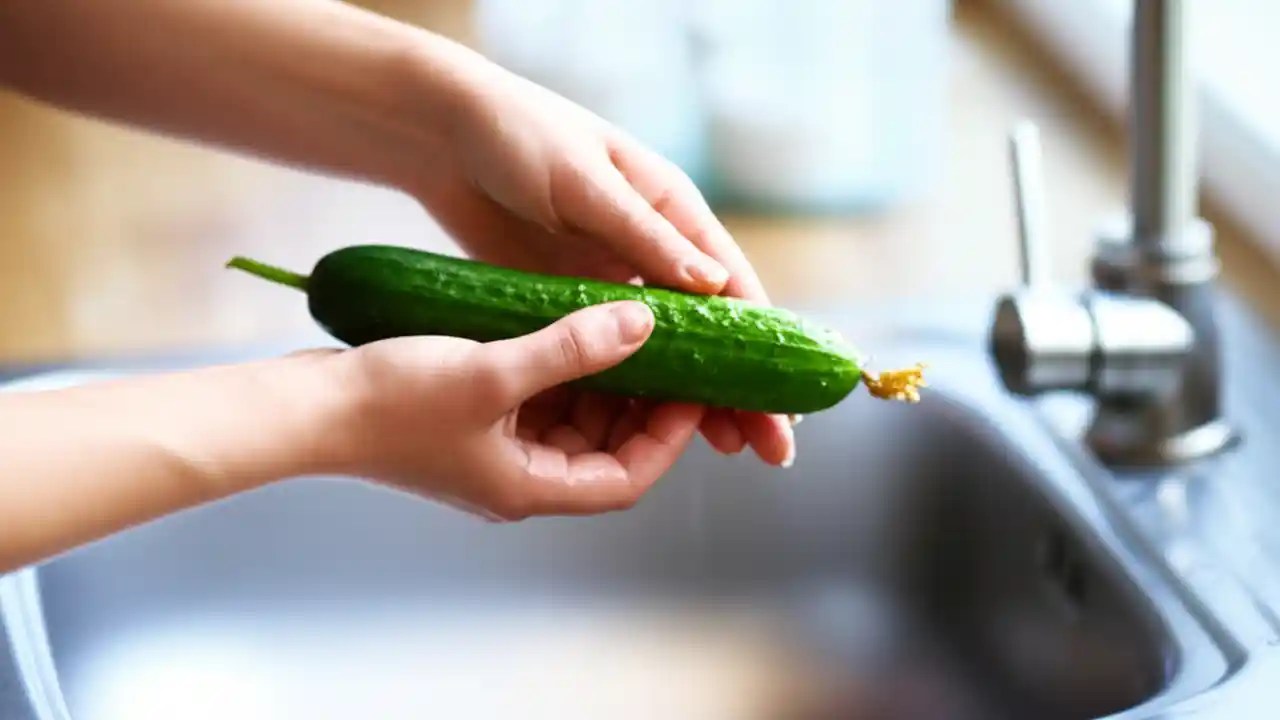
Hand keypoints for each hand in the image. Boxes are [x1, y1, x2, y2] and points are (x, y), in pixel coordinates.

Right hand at [320, 301, 703, 520]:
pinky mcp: (475, 421)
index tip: (692, 389)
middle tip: (670, 349)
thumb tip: (644, 324)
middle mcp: (520, 477)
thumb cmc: (392, 401)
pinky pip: (538, 400)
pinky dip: (562, 370)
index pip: (626, 478)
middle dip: (641, 402)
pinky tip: (572, 327)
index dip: (667, 437)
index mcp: (530, 488)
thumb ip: (570, 348)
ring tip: (627, 329)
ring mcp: (496, 451)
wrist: (307, 406)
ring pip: (574, 420)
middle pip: (606, 447)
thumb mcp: (492, 370)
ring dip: (602, 381)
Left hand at [406, 52, 794, 465]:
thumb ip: (645, 236)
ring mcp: (611, 278)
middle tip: (772, 449)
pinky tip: (652, 425)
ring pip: (667, 349)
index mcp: (672, 210)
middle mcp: (652, 249)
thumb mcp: (585, 183)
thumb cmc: (517, 136)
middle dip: (742, 386)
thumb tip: (717, 286)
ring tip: (728, 449)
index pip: (733, 287)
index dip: (763, 346)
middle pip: (710, 329)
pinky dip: (637, 387)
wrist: (441, 136)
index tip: (785, 398)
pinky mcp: (570, 299)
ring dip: (695, 395)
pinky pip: (612, 351)